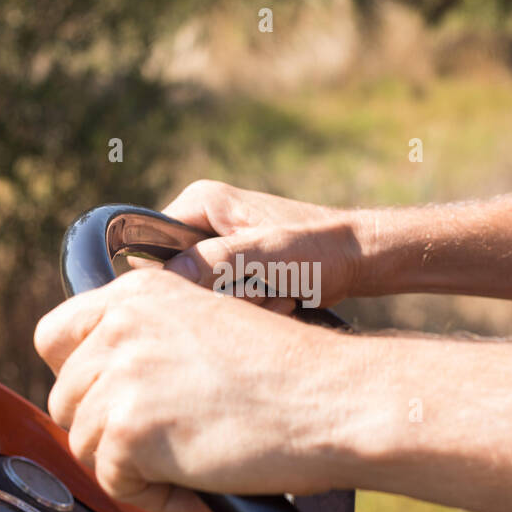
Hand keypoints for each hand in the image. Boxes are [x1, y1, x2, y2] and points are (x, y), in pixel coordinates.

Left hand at [33, 268, 359, 511]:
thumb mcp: (207, 323)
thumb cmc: (290, 373)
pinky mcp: (131, 430)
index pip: (55, 336)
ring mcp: (121, 376)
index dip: (76, 377)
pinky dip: (158, 498)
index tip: (110, 403)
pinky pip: (115, 482)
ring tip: (190, 469)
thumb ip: (149, 339)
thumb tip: (106, 386)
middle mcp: (121, 326)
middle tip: (162, 449)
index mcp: (138, 292)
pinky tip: (201, 489)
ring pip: (84, 444)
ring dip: (133, 467)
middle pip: (65, 399)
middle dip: (108, 432)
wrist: (332, 399)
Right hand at [159, 180, 366, 310]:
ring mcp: (219, 248)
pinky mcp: (234, 270)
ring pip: (203, 295)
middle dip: (220, 297)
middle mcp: (203, 222)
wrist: (360, 257)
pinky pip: (223, 301)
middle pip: (180, 277)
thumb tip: (164, 279)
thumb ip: (215, 262)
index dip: (173, 279)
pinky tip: (282, 299)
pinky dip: (252, 308)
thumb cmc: (320, 248)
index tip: (213, 295)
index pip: (150, 246)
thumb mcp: (267, 255)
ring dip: (242, 306)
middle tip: (263, 292)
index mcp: (202, 203)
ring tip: (279, 295)